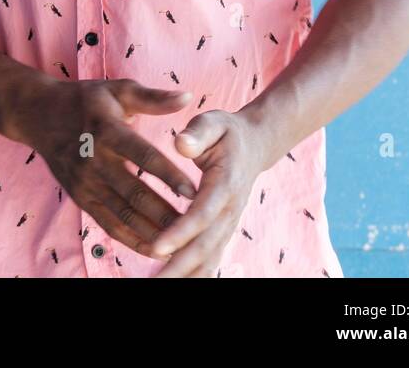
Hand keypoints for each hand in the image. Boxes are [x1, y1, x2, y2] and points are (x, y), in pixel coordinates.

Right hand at [13, 76, 200, 258]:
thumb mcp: (118, 89)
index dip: (168, 175)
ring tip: (181, 244)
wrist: (39, 115)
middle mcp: (95, 161)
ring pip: (123, 214)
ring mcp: (86, 183)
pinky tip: (154, 249)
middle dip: (166, 214)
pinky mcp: (80, 198)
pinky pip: (108, 224)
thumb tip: (187, 97)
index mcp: (108, 130)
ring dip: (152, 232)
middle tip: (195, 228)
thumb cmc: (87, 100)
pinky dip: (131, 239)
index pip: (143, 156)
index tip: (194, 192)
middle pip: (135, 193)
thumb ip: (154, 98)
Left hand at [147, 109, 263, 276]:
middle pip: (205, 245)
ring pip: (209, 258)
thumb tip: (180, 144)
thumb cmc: (227, 132)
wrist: (254, 145)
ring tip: (157, 286)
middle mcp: (229, 210)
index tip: (157, 247)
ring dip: (185, 275)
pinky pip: (210, 258)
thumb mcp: (213, 122)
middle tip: (154, 282)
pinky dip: (193, 274)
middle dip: (179, 266)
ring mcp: (228, 224)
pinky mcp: (223, 231)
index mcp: (225, 184)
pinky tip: (172, 281)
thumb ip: (197, 133)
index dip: (180, 231)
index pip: (202, 213)